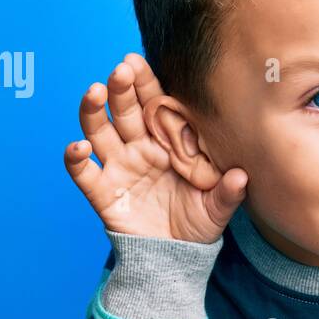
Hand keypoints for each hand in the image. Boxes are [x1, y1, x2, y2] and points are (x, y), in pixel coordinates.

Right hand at [64, 53, 247, 243]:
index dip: (145, 83)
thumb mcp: (218, 208)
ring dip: (93, 111)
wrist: (176, 257)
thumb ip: (228, 192)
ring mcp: (119, 168)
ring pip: (99, 132)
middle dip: (120, 88)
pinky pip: (84, 173)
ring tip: (94, 92)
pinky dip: (76, 158)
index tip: (136, 61)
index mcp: (167, 142)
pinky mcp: (103, 192)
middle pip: (124, 111)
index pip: (154, 104)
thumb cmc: (198, 223)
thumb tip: (242, 176)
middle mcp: (139, 148)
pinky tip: (78, 146)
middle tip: (120, 70)